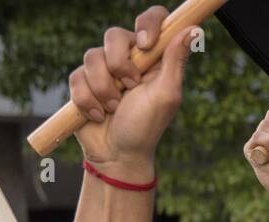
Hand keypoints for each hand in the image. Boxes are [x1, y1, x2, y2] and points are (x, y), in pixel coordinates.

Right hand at [70, 9, 197, 179]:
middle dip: (119, 66)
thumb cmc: (146, 127)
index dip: (147, 23)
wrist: (117, 155)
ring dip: (104, 89)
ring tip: (114, 109)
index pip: (152, 19)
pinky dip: (87, 100)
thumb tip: (192, 29)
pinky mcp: (83, 82)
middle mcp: (128, 58)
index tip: (146, 44)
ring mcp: (104, 69)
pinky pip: (77, 76)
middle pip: (113, 35)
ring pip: (92, 56)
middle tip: (130, 88)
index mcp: (153, 57)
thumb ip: (175, 61)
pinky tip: (97, 115)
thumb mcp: (166, 95)